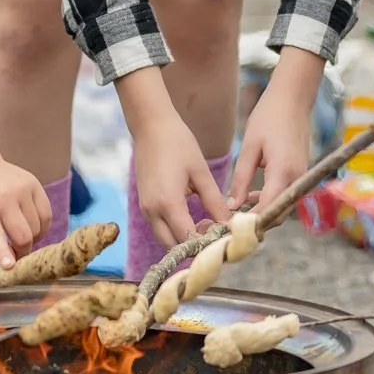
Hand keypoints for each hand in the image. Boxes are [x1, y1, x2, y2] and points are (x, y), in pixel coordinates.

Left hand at [0, 150, 48, 267]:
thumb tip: (8, 259)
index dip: (3, 253)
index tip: (10, 267)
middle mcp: (4, 197)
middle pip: (23, 236)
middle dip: (23, 252)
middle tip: (17, 255)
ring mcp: (22, 189)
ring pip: (38, 228)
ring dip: (32, 239)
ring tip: (20, 237)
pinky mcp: (34, 184)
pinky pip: (46, 214)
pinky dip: (42, 227)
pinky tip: (31, 227)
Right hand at [129, 101, 229, 251]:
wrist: (151, 126)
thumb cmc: (178, 144)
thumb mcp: (201, 172)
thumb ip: (215, 201)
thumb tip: (229, 224)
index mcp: (168, 203)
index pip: (188, 239)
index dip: (207, 244)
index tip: (225, 236)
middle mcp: (152, 211)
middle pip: (173, 247)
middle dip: (195, 247)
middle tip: (216, 231)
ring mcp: (145, 208)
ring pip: (165, 239)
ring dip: (184, 238)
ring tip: (207, 222)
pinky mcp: (144, 204)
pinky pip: (160, 226)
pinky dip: (176, 228)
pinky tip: (193, 215)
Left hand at [232, 49, 318, 209]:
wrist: (293, 99)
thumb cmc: (269, 118)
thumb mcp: (250, 148)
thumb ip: (242, 179)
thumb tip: (233, 206)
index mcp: (284, 171)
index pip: (268, 209)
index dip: (250, 222)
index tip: (230, 228)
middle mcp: (298, 178)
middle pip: (279, 215)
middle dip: (256, 224)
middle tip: (231, 225)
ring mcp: (302, 177)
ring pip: (283, 208)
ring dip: (263, 213)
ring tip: (237, 212)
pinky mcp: (301, 174)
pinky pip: (286, 196)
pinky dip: (271, 201)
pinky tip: (251, 196)